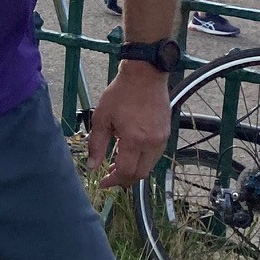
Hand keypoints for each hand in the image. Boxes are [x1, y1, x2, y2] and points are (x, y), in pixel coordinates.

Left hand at [88, 65, 171, 188]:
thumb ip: (96, 144)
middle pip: (140, 173)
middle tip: (109, 178)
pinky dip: (142, 160)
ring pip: (149, 166)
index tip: (102, 183)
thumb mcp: (102, 117)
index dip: (113, 181)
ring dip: (134, 170)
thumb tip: (93, 166)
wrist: (145, 75)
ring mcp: (162, 138)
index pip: (126, 171)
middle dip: (124, 180)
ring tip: (117, 166)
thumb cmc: (120, 94)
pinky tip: (130, 155)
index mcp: (134, 140)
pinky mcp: (166, 133)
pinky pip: (155, 155)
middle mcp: (152, 143)